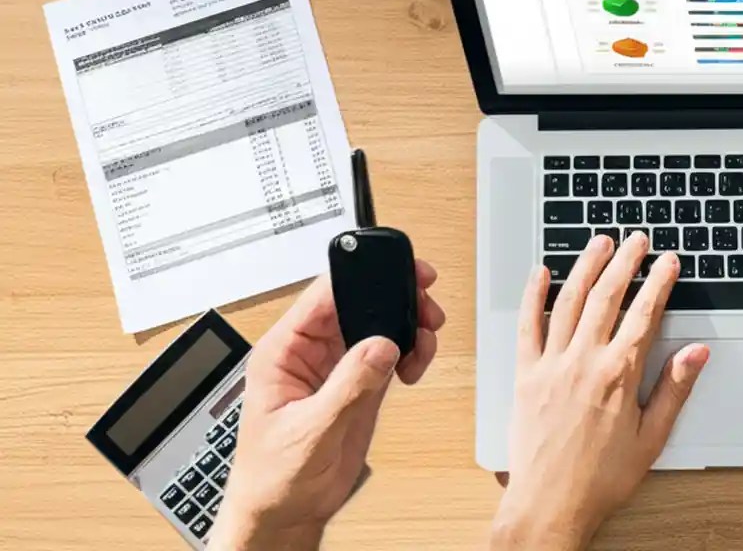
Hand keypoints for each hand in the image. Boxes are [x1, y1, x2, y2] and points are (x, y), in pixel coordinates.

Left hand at [208, 261, 445, 549]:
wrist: (284, 513)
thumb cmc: (272, 476)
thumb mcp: (308, 431)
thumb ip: (346, 386)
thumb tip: (379, 347)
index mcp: (283, 350)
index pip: (322, 296)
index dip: (360, 277)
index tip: (396, 273)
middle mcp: (310, 352)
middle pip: (358, 302)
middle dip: (395, 298)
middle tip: (425, 306)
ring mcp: (336, 366)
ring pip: (379, 324)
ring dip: (407, 326)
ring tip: (424, 343)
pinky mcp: (357, 383)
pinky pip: (389, 351)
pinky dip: (410, 351)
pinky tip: (414, 366)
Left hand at [490, 233, 709, 549]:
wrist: (550, 504)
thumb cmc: (601, 479)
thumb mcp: (651, 438)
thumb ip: (673, 390)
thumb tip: (696, 352)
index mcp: (619, 375)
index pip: (644, 314)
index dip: (659, 283)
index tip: (668, 262)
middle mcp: (584, 362)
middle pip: (607, 297)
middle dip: (626, 262)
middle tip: (638, 240)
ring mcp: (552, 364)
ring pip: (569, 301)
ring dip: (586, 266)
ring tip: (600, 243)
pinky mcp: (527, 374)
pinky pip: (527, 325)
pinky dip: (534, 295)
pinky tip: (541, 273)